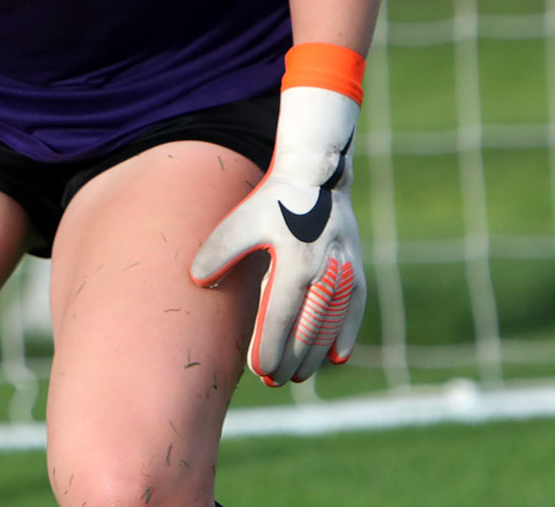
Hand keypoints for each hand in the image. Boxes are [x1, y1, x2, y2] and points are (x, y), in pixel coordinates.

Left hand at [192, 83, 365, 385]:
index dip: (270, 346)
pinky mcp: (357, 266)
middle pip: (308, 328)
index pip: (281, 316)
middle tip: (274, 382)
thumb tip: (198, 280)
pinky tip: (337, 358)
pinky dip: (347, 333)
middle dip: (291, 360)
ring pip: (332, 323)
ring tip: (299, 376)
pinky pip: (355, 308)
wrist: (316, 174)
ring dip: (316, 354)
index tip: (259, 370)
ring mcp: (345, 269)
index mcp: (295, 260)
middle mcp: (325, 269)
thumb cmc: (273, 200)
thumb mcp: (240, 220)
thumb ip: (219, 250)